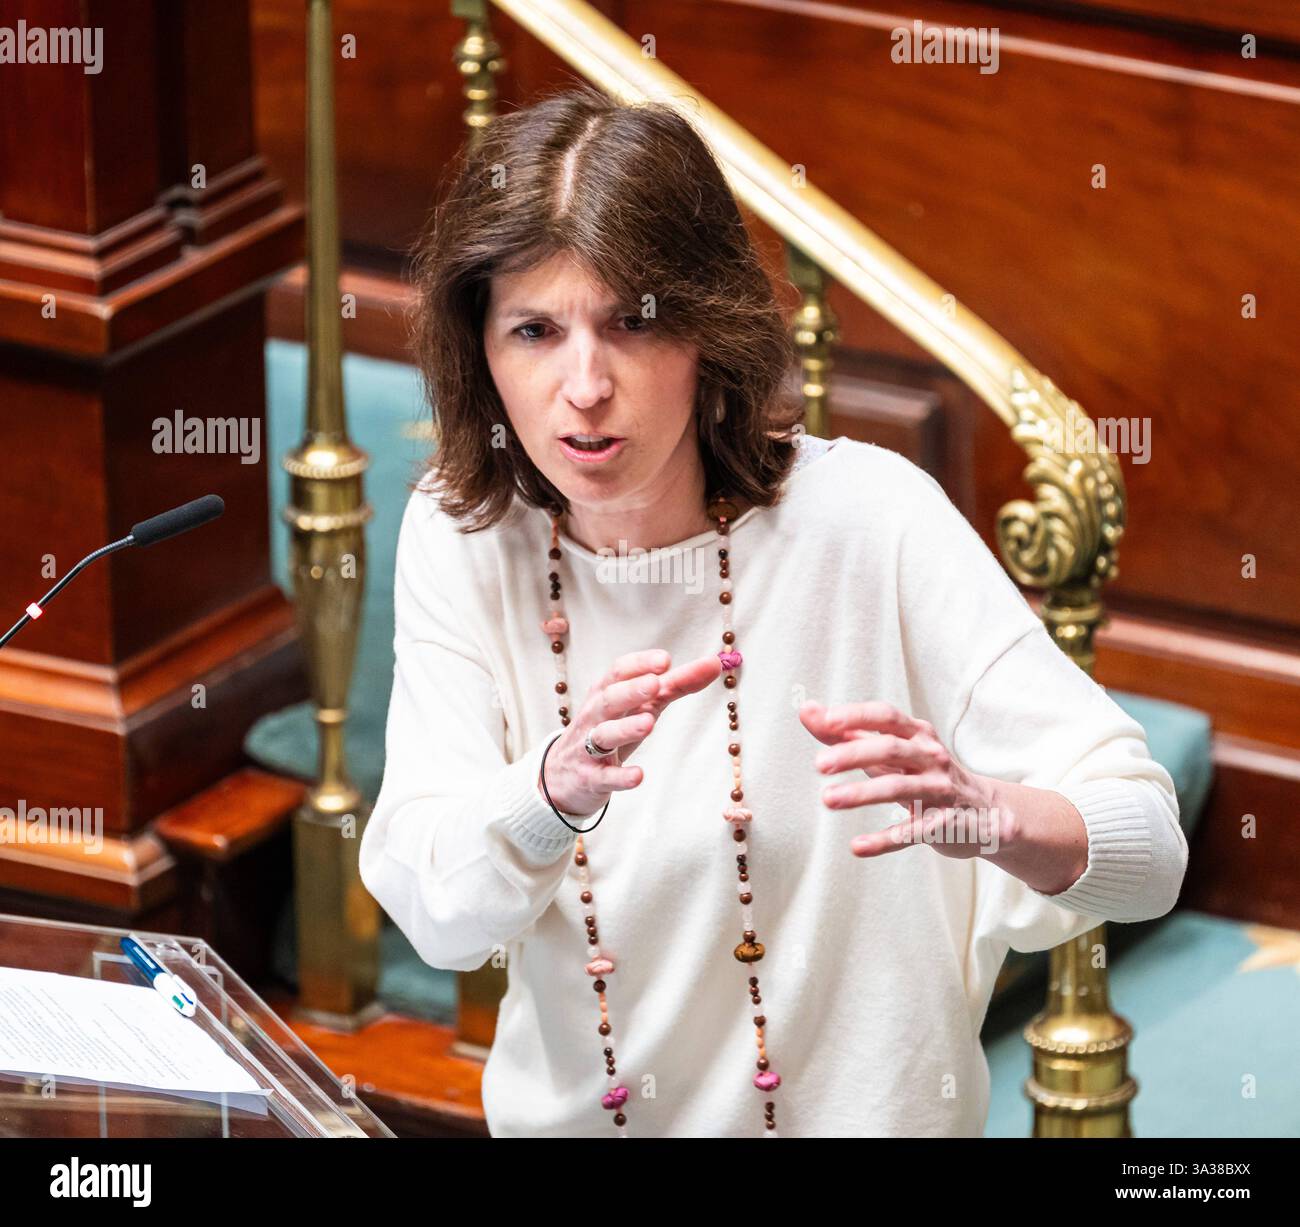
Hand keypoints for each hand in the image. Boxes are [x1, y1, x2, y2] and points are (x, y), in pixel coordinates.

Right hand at [539, 648, 722, 817]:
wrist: (562, 776)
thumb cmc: (608, 731)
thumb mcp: (639, 706)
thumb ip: (674, 686)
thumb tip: (713, 665)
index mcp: (605, 693)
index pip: (618, 672)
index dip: (640, 664)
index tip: (665, 660)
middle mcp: (594, 717)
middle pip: (609, 700)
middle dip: (631, 691)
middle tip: (655, 683)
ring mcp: (589, 748)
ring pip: (604, 735)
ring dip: (625, 728)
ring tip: (649, 723)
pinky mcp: (590, 778)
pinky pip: (605, 777)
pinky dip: (620, 776)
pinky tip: (638, 775)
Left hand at [799, 700, 1002, 859]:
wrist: (986, 811)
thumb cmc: (923, 773)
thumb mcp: (891, 749)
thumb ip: (848, 732)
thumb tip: (807, 710)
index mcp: (917, 733)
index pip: (887, 716)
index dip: (858, 716)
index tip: (827, 720)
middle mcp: (931, 757)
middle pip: (891, 749)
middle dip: (854, 754)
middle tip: (819, 764)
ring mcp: (940, 790)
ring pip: (899, 788)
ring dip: (862, 793)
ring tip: (828, 799)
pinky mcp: (945, 824)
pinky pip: (912, 832)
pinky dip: (885, 840)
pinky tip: (857, 847)